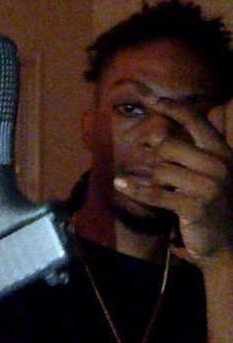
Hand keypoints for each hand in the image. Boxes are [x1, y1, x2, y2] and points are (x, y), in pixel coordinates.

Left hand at [114, 96, 232, 267]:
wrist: (225, 243)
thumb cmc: (210, 203)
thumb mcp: (207, 173)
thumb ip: (187, 152)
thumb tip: (155, 134)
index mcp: (222, 152)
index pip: (194, 121)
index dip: (171, 107)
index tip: (149, 99)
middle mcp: (218, 165)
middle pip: (168, 145)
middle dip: (158, 159)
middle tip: (164, 176)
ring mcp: (208, 186)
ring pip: (159, 170)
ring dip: (154, 181)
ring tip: (168, 192)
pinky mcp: (194, 206)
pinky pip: (154, 193)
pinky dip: (135, 190)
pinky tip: (121, 185)